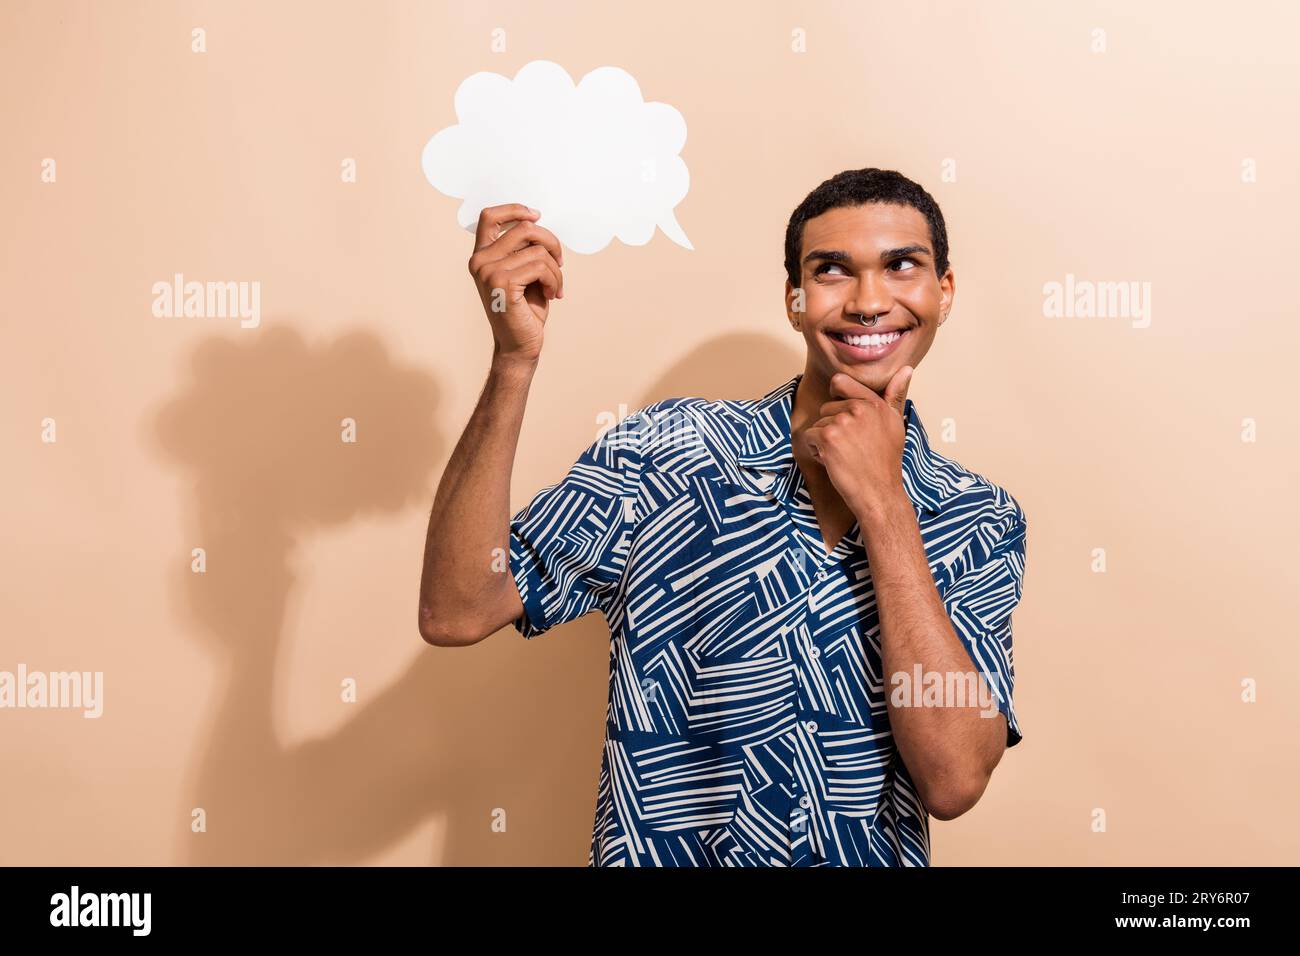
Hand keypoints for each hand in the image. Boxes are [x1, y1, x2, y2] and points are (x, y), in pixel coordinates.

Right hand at [467, 203, 565, 364]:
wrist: (520, 345)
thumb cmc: (525, 309)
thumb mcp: (524, 271)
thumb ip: (524, 248)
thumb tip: (536, 221)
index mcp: (481, 255)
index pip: (489, 216)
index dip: (515, 209)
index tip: (537, 216)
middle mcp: (479, 261)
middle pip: (525, 228)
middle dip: (551, 243)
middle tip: (560, 263)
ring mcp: (488, 271)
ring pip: (538, 250)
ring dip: (556, 269)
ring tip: (556, 286)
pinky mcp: (501, 282)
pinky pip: (541, 266)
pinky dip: (555, 279)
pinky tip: (554, 294)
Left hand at [802, 366, 914, 516]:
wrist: (879, 492)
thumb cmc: (886, 461)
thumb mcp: (896, 424)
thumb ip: (895, 395)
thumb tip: (906, 368)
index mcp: (874, 403)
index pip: (840, 382)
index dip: (835, 397)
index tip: (842, 415)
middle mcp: (859, 409)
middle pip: (826, 408)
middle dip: (832, 427)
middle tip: (850, 447)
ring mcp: (842, 421)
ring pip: (818, 424)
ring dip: (824, 441)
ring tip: (844, 455)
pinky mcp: (828, 437)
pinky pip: (809, 437)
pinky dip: (816, 451)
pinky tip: (834, 462)